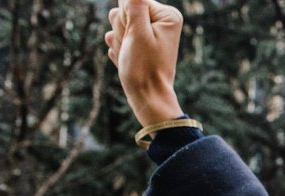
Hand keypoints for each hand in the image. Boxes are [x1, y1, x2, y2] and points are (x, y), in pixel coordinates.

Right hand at [104, 0, 184, 126]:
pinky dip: (119, 49)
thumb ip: (134, 4)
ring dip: (118, 40)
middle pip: (123, 10)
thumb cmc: (144, 67)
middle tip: (133, 48)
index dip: (126, 18)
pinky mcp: (138, 44)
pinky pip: (117, 38)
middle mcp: (160, 22)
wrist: (146, 97)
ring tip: (130, 55)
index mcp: (167, 15)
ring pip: (117, 24)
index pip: (131, 0)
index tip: (136, 37)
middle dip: (122, 29)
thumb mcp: (138, 31)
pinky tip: (128, 61)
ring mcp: (148, 34)